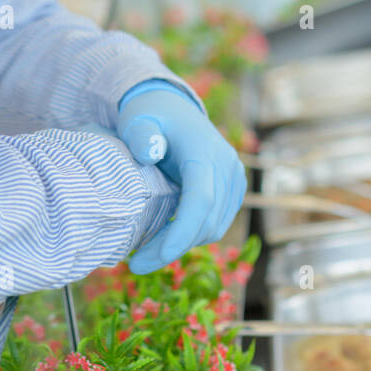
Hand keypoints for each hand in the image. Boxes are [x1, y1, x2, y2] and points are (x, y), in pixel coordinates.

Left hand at [116, 79, 246, 273]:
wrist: (174, 106)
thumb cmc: (150, 115)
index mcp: (203, 149)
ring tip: (149, 249)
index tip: (147, 259)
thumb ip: (140, 135)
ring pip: (215, 227)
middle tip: (136, 263)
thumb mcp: (137, 119)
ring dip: (183, 244)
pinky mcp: (235, 187)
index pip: (200, 199)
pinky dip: (195, 235)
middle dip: (172, 248)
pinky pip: (219, 222)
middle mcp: (226, 164)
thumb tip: (150, 153)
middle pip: (207, 221)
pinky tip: (168, 235)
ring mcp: (235, 176)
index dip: (178, 235)